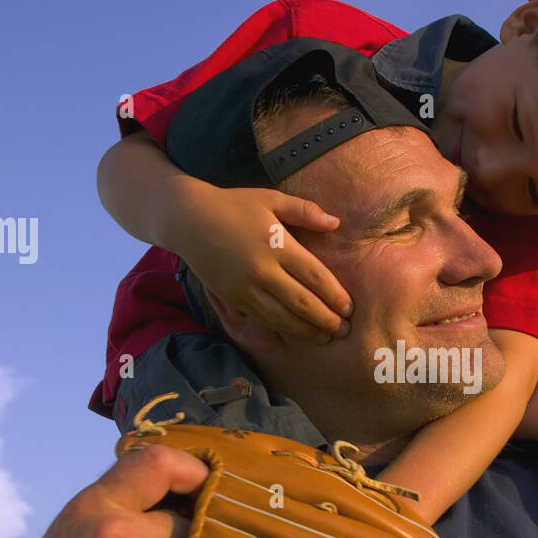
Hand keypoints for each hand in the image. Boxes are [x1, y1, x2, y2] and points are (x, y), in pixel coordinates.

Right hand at [174, 183, 352, 343]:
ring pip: (283, 318)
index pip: (315, 276)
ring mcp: (245, 287)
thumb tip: (335, 223)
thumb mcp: (271, 199)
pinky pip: (261, 319)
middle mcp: (263, 270)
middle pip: (303, 303)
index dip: (335, 296)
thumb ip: (305, 211)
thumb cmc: (234, 206)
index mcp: (277, 244)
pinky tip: (296, 335)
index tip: (350, 308)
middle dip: (327, 320)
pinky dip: (282, 330)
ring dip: (307, 331)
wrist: (188, 220)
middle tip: (344, 330)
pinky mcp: (232, 298)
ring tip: (325, 337)